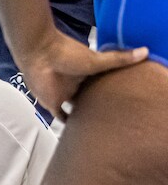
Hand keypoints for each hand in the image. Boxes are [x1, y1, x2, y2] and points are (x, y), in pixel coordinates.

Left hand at [14, 31, 146, 121]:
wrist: (39, 53)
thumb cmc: (66, 54)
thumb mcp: (96, 60)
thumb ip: (118, 60)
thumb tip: (144, 52)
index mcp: (88, 73)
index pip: (102, 85)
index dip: (111, 92)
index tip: (122, 100)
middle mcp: (77, 84)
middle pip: (90, 98)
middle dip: (98, 105)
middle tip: (113, 117)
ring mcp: (64, 93)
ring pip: (77, 108)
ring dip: (84, 115)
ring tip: (98, 127)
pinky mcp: (52, 102)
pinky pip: (60, 116)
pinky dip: (67, 123)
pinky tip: (75, 132)